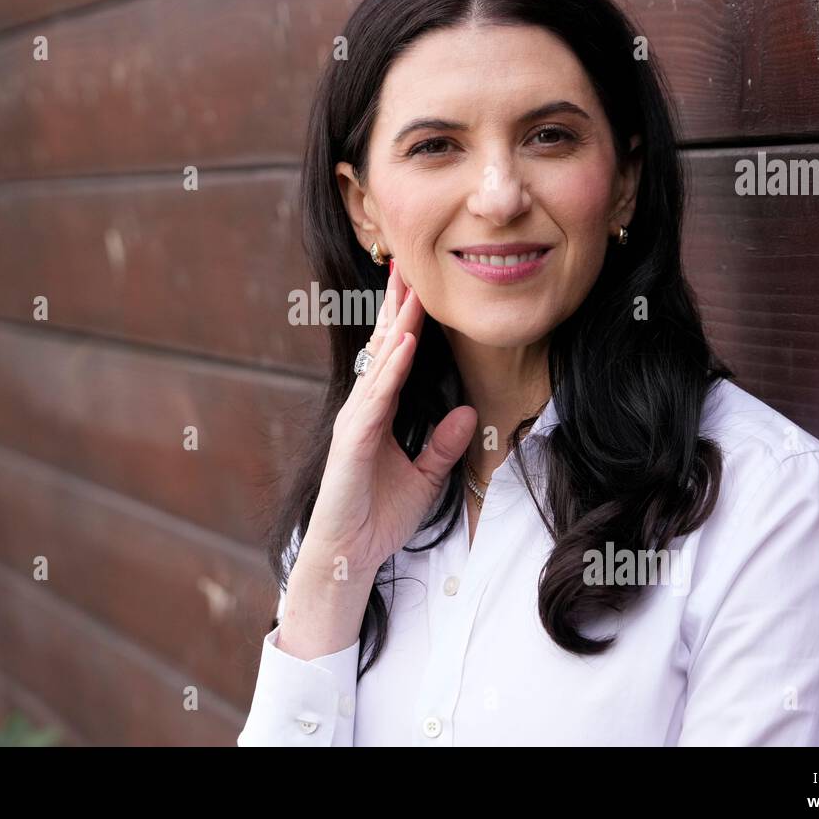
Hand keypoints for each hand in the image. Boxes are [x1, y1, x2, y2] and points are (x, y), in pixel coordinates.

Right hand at [298, 259, 477, 578]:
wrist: (348, 554)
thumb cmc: (378, 517)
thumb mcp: (425, 478)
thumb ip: (444, 445)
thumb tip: (470, 414)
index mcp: (376, 413)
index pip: (395, 358)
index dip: (409, 322)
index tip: (421, 287)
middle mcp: (362, 409)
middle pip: (383, 348)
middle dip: (397, 306)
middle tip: (409, 264)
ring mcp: (355, 421)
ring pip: (380, 363)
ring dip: (398, 324)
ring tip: (412, 289)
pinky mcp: (354, 440)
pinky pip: (377, 397)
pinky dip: (392, 368)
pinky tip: (405, 343)